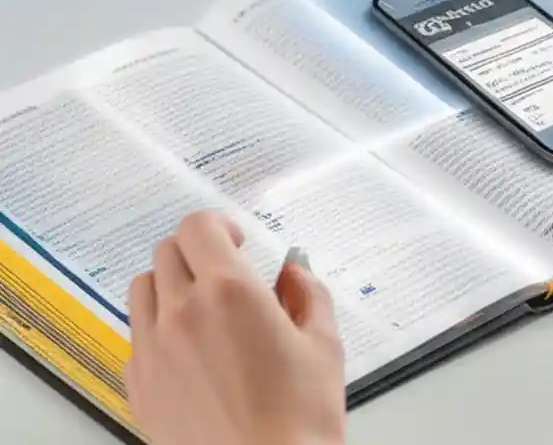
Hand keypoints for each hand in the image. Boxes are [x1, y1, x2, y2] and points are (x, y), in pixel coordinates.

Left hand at [125, 211, 346, 444]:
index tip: (235, 241)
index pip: (198, 227)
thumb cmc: (301, 416)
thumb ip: (308, 294)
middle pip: (167, 251)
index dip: (218, 226)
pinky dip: (159, 328)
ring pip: (143, 288)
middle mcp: (182, 312)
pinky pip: (137, 335)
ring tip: (201, 308)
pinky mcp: (139, 383)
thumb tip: (293, 272)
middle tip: (224, 273)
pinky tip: (191, 352)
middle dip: (197, 252)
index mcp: (230, 292)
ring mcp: (153, 349)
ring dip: (170, 285)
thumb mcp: (324, 343)